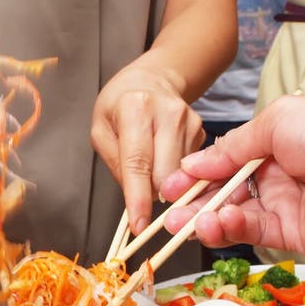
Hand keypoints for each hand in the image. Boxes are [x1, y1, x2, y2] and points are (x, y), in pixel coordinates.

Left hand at [91, 61, 203, 233]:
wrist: (152, 80)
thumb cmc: (120, 105)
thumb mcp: (101, 130)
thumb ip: (116, 164)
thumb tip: (135, 198)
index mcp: (136, 108)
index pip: (138, 163)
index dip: (139, 198)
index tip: (139, 225)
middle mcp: (169, 113)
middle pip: (166, 175)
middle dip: (153, 196)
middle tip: (140, 203)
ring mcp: (190, 121)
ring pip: (181, 176)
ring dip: (164, 186)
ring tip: (150, 173)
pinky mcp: (202, 132)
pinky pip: (190, 169)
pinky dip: (175, 175)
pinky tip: (163, 161)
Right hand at [161, 95, 304, 257]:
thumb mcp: (278, 121)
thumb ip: (233, 145)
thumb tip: (197, 163)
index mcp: (273, 144)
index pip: (223, 162)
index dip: (195, 174)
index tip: (171, 186)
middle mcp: (275, 175)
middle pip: (222, 192)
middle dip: (193, 202)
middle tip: (169, 215)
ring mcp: (281, 205)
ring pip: (231, 215)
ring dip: (204, 220)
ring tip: (184, 224)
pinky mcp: (289, 233)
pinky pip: (250, 232)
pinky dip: (229, 229)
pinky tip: (217, 223)